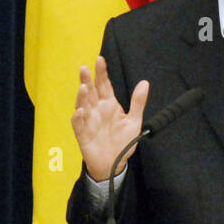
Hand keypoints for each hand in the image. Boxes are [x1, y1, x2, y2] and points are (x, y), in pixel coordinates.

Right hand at [70, 56, 148, 181]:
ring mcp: (89, 121)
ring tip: (83, 87)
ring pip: (82, 105)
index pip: (104, 85)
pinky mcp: (83, 134)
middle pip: (90, 92)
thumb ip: (138, 102)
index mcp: (109, 105)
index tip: (100, 59)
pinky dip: (78, 117)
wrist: (114, 164)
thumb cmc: (123, 142)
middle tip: (85, 68)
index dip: (102, 73)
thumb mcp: (134, 121)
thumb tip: (145, 83)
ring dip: (82, 97)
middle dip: (87, 80)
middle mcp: (97, 110)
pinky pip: (78, 124)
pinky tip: (80, 111)